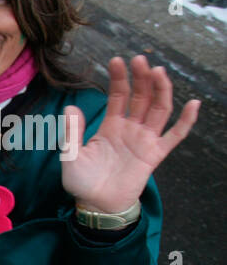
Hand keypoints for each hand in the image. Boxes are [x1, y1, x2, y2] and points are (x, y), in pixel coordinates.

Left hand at [63, 55, 199, 214]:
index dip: (119, 78)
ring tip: (158, 71)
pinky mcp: (155, 154)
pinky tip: (193, 104)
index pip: (119, 96)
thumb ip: (72, 132)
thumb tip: (71, 107)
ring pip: (158, 110)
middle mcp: (130, 128)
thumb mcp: (71, 155)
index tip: (117, 60)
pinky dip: (185, 121)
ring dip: (160, 90)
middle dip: (142, 78)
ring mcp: (144, 140)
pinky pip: (175, 136)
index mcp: (110, 125)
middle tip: (140, 59)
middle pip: (141, 97)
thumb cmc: (82, 182)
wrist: (96, 205)